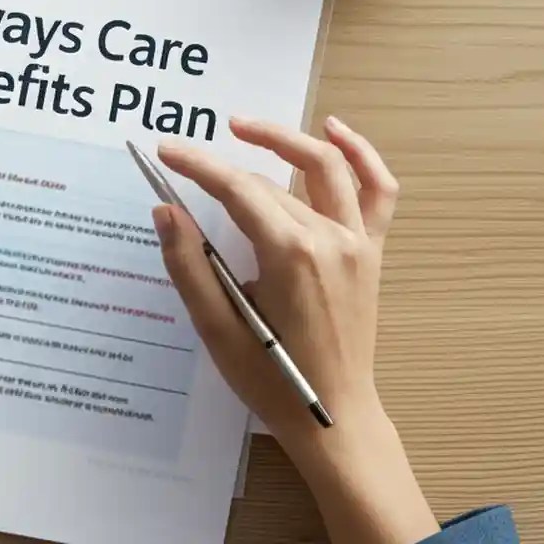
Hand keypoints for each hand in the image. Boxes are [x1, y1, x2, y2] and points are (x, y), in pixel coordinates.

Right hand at [153, 116, 437, 543]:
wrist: (334, 417)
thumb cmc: (273, 381)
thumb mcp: (218, 328)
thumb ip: (189, 266)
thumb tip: (166, 210)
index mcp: (291, 255)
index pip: (237, 188)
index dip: (198, 164)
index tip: (166, 151)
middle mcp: (330, 237)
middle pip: (270, 182)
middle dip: (224, 164)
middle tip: (184, 156)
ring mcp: (357, 242)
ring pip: (325, 168)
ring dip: (286, 139)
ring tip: (244, 126)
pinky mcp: (370, 253)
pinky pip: (378, 191)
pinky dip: (362, 155)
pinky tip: (337, 130)